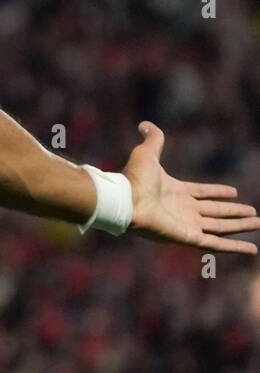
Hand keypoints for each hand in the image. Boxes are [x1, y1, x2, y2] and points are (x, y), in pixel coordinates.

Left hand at [124, 121, 259, 253]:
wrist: (126, 200)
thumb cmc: (134, 178)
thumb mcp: (147, 153)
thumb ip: (153, 139)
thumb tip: (145, 123)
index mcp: (175, 192)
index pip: (202, 193)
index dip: (218, 193)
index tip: (234, 192)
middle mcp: (183, 209)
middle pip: (215, 212)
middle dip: (234, 212)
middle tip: (253, 213)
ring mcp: (187, 225)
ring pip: (220, 227)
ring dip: (240, 226)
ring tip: (258, 223)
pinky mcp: (189, 238)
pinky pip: (217, 244)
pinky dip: (235, 247)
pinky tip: (252, 249)